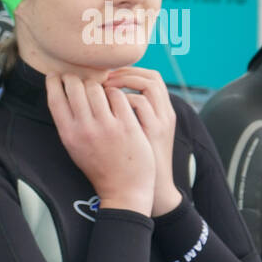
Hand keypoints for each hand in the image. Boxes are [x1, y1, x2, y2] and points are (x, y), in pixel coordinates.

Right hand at [46, 73, 154, 214]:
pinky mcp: (127, 125)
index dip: (53, 82)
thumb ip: (69, 124)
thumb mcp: (74, 148)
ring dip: (97, 83)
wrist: (124, 189)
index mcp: (68, 134)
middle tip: (79, 76)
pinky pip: (118, 95)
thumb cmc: (99, 168)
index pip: (54, 99)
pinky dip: (116, 91)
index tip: (56, 75)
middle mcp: (84, 129)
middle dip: (75, 77)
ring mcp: (107, 126)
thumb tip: (64, 95)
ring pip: (96, 88)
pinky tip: (116, 95)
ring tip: (99, 85)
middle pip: (74, 88)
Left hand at [104, 66, 181, 215]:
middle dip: (125, 72)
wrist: (138, 190)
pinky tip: (106, 101)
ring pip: (148, 84)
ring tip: (104, 85)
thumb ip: (121, 115)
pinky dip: (123, 97)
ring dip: (125, 81)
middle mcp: (164, 114)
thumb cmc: (130, 163)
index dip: (129, 72)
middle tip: (103, 75)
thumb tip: (96, 97)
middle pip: (151, 77)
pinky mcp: (152, 131)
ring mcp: (160, 121)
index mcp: (161, 113)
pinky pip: (140, 102)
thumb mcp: (132, 136)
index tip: (107, 74)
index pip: (151, 78)